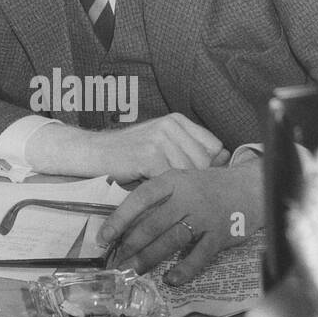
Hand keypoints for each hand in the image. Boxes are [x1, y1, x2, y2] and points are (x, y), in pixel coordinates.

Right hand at [28, 111, 228, 179]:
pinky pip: (172, 181)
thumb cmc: (129, 154)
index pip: (215, 146)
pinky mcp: (149, 155)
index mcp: (177, 120)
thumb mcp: (161, 144)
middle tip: (185, 194)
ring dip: (181, 189)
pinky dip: (168, 193)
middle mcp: (170, 125)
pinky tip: (159, 195)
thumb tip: (224, 162)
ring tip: (171, 195)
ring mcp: (159, 139)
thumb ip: (189, 150)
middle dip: (197, 182)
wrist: (93, 153)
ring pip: (190, 174)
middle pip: (205, 162)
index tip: (200, 181)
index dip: (212, 167)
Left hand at [96, 161, 262, 283]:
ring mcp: (205, 216)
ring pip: (172, 240)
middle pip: (153, 223)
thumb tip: (125, 224)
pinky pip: (200, 255)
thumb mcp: (179, 181)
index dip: (119, 219)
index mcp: (171, 181)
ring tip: (133, 272)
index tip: (103, 237)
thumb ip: (157, 199)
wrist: (249, 187)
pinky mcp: (221, 235)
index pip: (139, 199)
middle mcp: (187, 197)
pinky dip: (185, 269)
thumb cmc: (206, 186)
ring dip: (150, 258)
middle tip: (115, 263)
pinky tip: (171, 280)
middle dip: (131, 245)